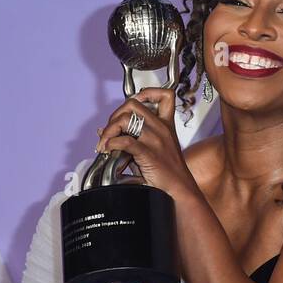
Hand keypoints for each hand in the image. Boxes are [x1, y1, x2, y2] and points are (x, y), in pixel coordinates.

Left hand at [95, 87, 199, 201]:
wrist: (179, 190)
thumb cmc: (167, 172)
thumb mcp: (154, 148)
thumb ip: (132, 136)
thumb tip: (103, 130)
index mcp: (166, 124)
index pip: (165, 95)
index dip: (146, 92)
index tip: (133, 103)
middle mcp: (161, 128)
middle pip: (133, 104)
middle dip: (115, 115)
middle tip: (110, 131)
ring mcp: (155, 139)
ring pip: (125, 120)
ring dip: (109, 131)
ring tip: (105, 144)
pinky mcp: (148, 153)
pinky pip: (124, 141)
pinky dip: (111, 144)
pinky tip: (109, 150)